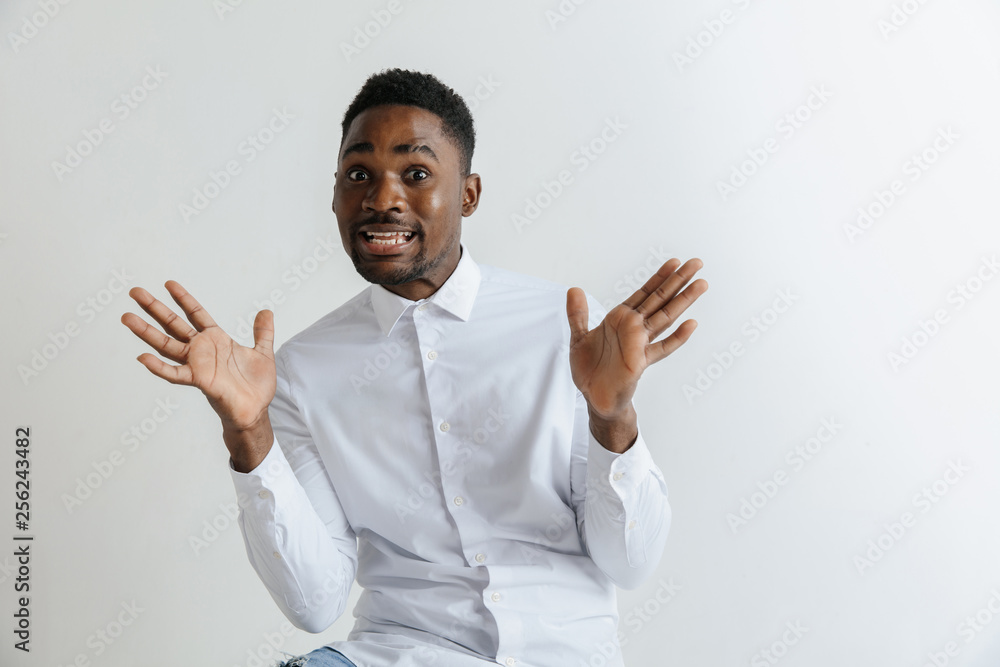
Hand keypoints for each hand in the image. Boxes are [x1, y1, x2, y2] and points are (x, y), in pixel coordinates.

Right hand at [121, 280, 275, 434]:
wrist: (256, 410)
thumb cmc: (256, 386)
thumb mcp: (263, 352)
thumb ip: (262, 332)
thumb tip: (266, 311)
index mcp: (216, 340)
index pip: (196, 314)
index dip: (183, 299)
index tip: (168, 284)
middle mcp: (202, 350)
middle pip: (173, 325)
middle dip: (155, 308)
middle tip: (135, 292)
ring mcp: (197, 364)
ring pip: (166, 345)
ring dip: (146, 332)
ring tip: (127, 318)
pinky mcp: (198, 380)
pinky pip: (175, 373)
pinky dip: (159, 367)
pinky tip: (143, 357)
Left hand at [566, 257, 707, 425]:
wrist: (594, 398)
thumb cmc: (591, 370)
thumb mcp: (579, 337)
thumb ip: (577, 314)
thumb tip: (574, 290)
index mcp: (621, 319)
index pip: (644, 293)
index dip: (659, 277)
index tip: (674, 262)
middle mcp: (634, 328)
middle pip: (660, 299)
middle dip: (678, 281)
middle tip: (696, 263)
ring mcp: (640, 344)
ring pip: (666, 317)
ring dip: (683, 301)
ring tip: (701, 284)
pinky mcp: (641, 361)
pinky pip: (662, 347)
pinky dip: (677, 337)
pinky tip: (691, 324)